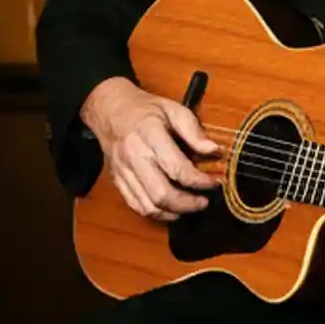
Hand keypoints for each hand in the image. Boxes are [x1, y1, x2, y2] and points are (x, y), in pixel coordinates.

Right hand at [81, 77, 219, 220]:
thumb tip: (214, 151)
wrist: (109, 110)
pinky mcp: (118, 181)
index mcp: (150, 136)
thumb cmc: (144, 109)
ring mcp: (124, 171)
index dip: (199, 181)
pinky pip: (136, 206)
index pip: (177, 168)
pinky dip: (156, 213)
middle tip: (205, 202)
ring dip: (174, 212)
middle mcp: (134, 157)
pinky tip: (172, 209)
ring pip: (148, 205)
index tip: (215, 182)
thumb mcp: (173, 109)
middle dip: (188, 203)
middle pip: (161, 193)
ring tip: (191, 207)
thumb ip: (194, 131)